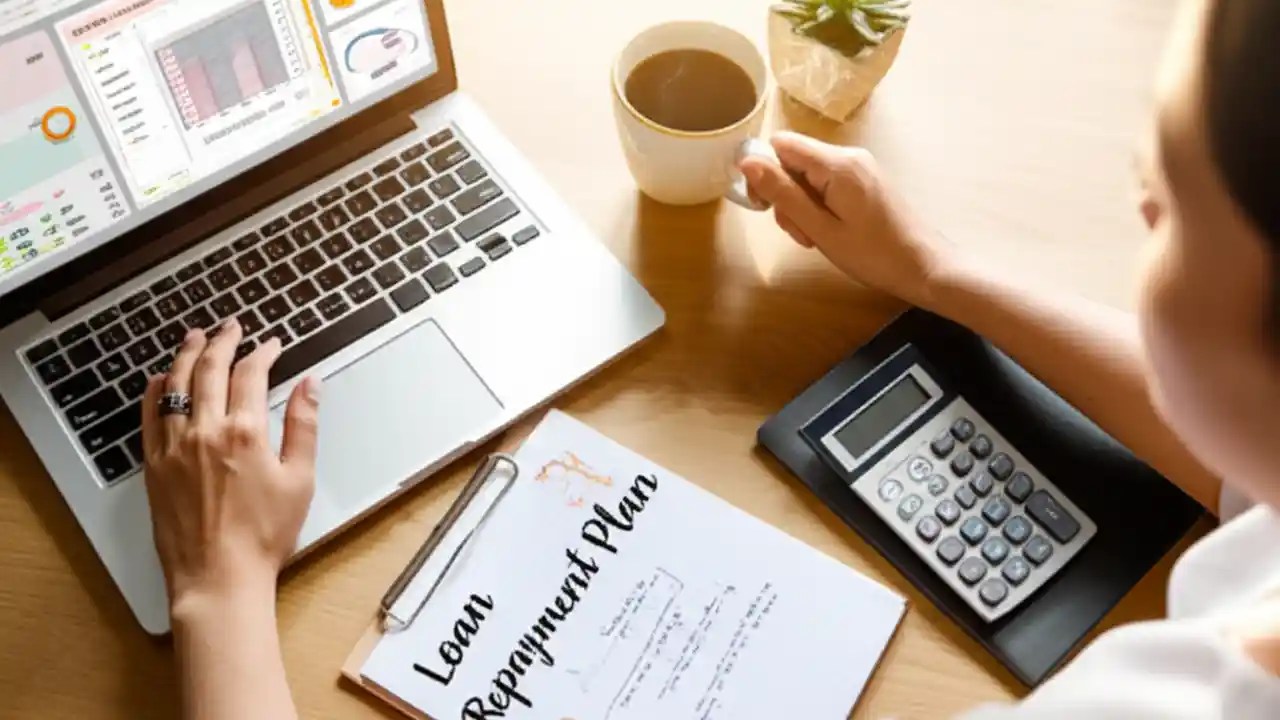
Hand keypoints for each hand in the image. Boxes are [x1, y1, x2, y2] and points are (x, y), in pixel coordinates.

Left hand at [141, 320, 320, 612]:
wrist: (219, 577)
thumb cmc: (265, 536)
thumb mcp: (300, 479)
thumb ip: (304, 426)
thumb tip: (310, 385)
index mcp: (246, 432)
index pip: (251, 374)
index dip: (263, 352)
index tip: (272, 344)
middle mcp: (205, 431)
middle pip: (210, 369)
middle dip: (222, 342)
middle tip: (231, 327)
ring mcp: (174, 447)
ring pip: (175, 385)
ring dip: (186, 355)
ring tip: (195, 337)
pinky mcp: (154, 465)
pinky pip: (149, 416)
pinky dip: (155, 391)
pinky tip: (160, 378)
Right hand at [742, 132, 954, 307]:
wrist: (925, 267)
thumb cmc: (872, 255)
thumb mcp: (821, 229)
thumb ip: (783, 194)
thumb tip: (747, 162)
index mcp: (837, 164)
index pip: (781, 144)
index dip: (763, 171)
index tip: (764, 207)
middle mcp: (849, 155)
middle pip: (794, 160)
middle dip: (784, 194)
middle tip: (798, 233)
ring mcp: (860, 167)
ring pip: (809, 174)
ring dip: (801, 205)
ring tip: (815, 238)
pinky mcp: (865, 180)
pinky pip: (827, 183)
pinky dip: (818, 205)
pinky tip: (828, 232)